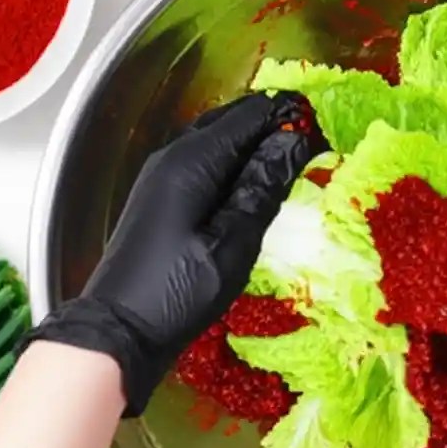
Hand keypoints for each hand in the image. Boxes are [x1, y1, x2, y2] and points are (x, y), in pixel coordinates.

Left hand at [27, 93, 312, 415]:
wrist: (119, 331)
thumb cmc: (178, 292)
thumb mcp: (233, 243)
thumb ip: (263, 187)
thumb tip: (294, 141)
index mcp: (192, 161)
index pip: (251, 116)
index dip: (290, 117)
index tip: (327, 132)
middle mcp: (173, 155)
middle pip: (231, 119)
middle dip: (274, 125)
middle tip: (316, 144)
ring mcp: (162, 174)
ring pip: (218, 139)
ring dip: (255, 144)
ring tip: (293, 162)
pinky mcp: (161, 195)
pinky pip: (206, 161)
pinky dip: (235, 163)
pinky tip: (255, 185)